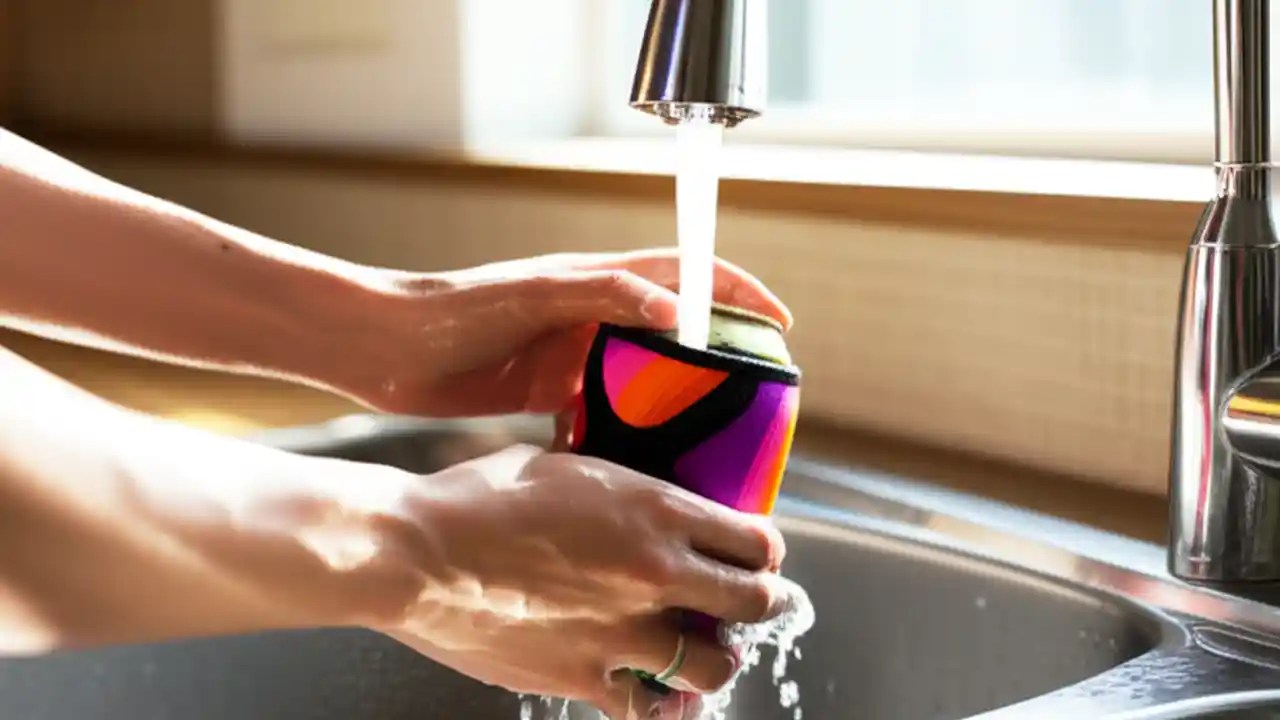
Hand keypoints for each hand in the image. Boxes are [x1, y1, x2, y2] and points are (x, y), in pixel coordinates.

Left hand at [348, 249, 790, 419]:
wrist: (386, 346)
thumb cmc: (455, 309)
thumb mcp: (538, 296)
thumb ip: (607, 294)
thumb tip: (683, 310)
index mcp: (596, 279)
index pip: (685, 272)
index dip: (737, 291)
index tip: (780, 324)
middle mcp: (592, 314)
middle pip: (675, 327)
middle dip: (719, 354)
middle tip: (757, 394)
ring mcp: (571, 354)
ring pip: (644, 375)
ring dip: (678, 399)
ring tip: (714, 436)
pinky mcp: (548, 391)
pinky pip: (606, 410)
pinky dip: (629, 431)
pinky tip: (642, 461)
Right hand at [369, 445, 803, 718]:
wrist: (415, 554)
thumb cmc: (475, 497)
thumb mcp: (558, 465)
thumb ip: (609, 482)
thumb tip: (622, 481)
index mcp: (655, 511)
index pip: (754, 539)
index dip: (762, 548)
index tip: (755, 551)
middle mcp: (656, 574)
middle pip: (756, 602)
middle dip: (759, 601)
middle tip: (746, 600)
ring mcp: (623, 634)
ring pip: (717, 666)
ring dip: (716, 656)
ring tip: (702, 649)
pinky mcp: (584, 678)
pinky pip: (647, 709)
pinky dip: (657, 701)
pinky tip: (652, 690)